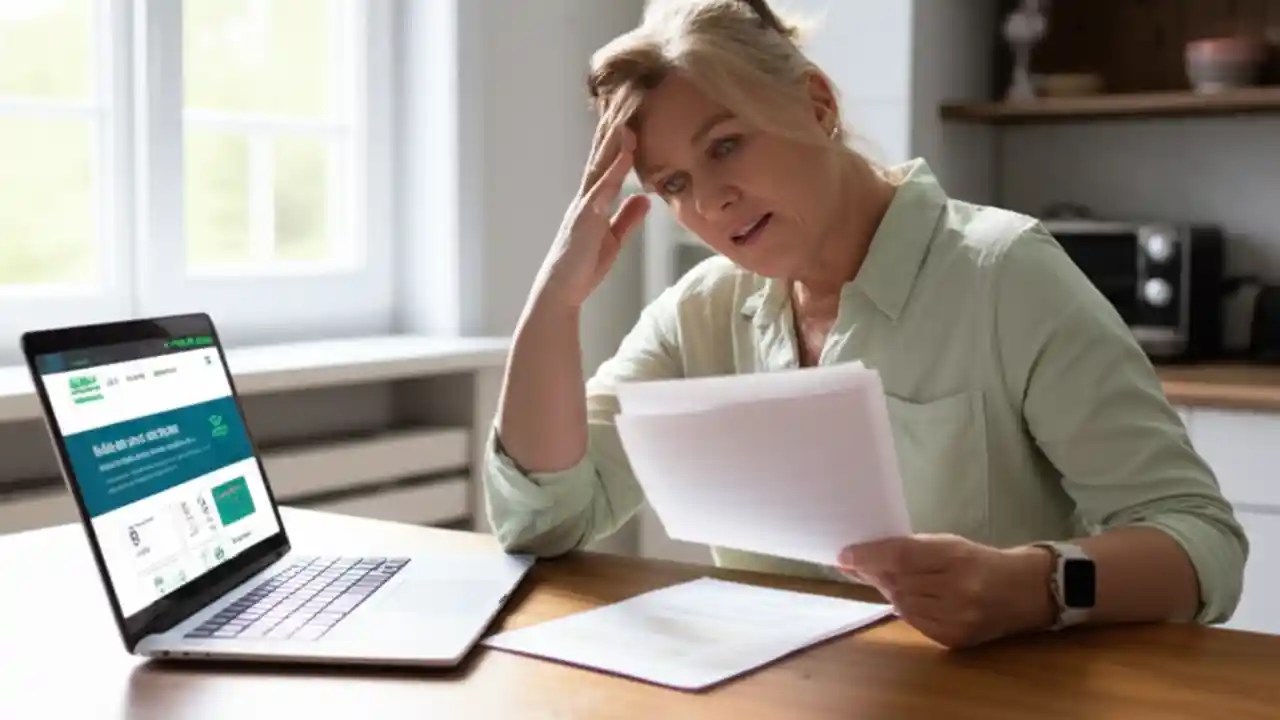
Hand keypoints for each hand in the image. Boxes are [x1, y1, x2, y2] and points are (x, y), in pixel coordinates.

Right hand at [535, 119, 650, 308]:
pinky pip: (602, 190)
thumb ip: (627, 218)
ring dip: (613, 144)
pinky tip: (625, 155)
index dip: (616, 143)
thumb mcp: (613, 240)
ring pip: (599, 168)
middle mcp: (586, 199)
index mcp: (593, 203)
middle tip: (622, 105)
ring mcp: (584, 207)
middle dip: (610, 133)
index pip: (606, 166)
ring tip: (626, 121)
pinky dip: (614, 171)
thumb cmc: (583, 267)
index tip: (627, 119)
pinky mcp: (585, 220)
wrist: (561, 292)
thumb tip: (643, 198)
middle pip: (600, 159)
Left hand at [838, 534, 1054, 648]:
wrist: (1024, 592)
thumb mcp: (949, 543)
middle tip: (860, 564)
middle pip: (898, 582)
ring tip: (888, 580)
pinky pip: (914, 623)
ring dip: (889, 591)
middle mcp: (957, 591)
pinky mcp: (954, 639)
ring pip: (902, 605)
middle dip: (875, 573)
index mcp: (956, 557)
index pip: (902, 556)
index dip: (869, 556)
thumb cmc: (980, 560)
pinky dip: (906, 609)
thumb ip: (911, 548)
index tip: (844, 555)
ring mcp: (956, 619)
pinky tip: (909, 598)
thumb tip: (864, 557)